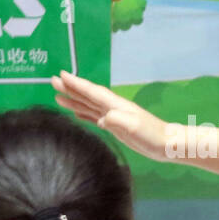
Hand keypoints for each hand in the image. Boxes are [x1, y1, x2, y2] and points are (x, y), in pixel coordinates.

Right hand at [51, 71, 170, 162]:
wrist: (166, 144)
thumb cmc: (152, 136)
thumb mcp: (135, 128)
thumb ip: (120, 121)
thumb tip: (102, 119)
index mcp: (115, 105)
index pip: (92, 92)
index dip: (77, 84)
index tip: (61, 75)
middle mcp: (112, 108)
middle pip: (87, 95)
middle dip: (71, 88)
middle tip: (52, 80)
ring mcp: (114, 116)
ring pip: (89, 105)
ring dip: (74, 99)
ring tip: (57, 96)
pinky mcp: (115, 126)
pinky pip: (94, 116)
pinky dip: (83, 113)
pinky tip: (76, 113)